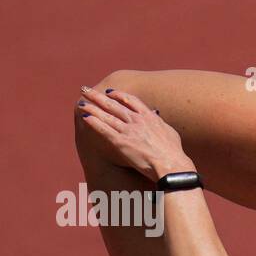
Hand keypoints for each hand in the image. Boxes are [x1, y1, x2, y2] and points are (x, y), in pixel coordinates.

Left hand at [76, 86, 192, 180]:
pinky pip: (104, 129)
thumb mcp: (170, 132)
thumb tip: (156, 115)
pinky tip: (85, 117)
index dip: (118, 94)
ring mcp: (128, 130)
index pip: (130, 100)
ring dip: (92, 108)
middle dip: (98, 96)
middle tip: (86, 90)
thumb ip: (160, 122)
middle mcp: (137, 120)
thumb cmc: (174, 153)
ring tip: (81, 102)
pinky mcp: (121, 142)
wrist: (172, 165)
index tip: (109, 92)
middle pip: (113, 104)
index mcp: (149, 116)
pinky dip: (94, 122)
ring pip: (106, 115)